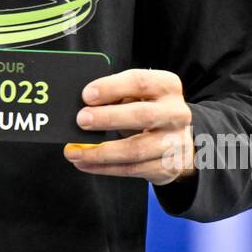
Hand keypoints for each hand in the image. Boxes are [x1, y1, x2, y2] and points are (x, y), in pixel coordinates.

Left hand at [63, 68, 194, 184]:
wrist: (176, 138)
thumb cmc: (148, 108)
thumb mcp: (138, 94)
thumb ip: (116, 94)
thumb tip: (84, 105)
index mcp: (168, 86)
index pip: (140, 82)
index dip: (112, 88)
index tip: (87, 95)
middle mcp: (176, 113)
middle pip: (141, 116)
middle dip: (107, 118)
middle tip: (81, 120)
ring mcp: (175, 142)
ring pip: (135, 150)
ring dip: (100, 152)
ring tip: (75, 152)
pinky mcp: (168, 166)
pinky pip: (132, 169)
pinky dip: (105, 168)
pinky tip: (86, 164)